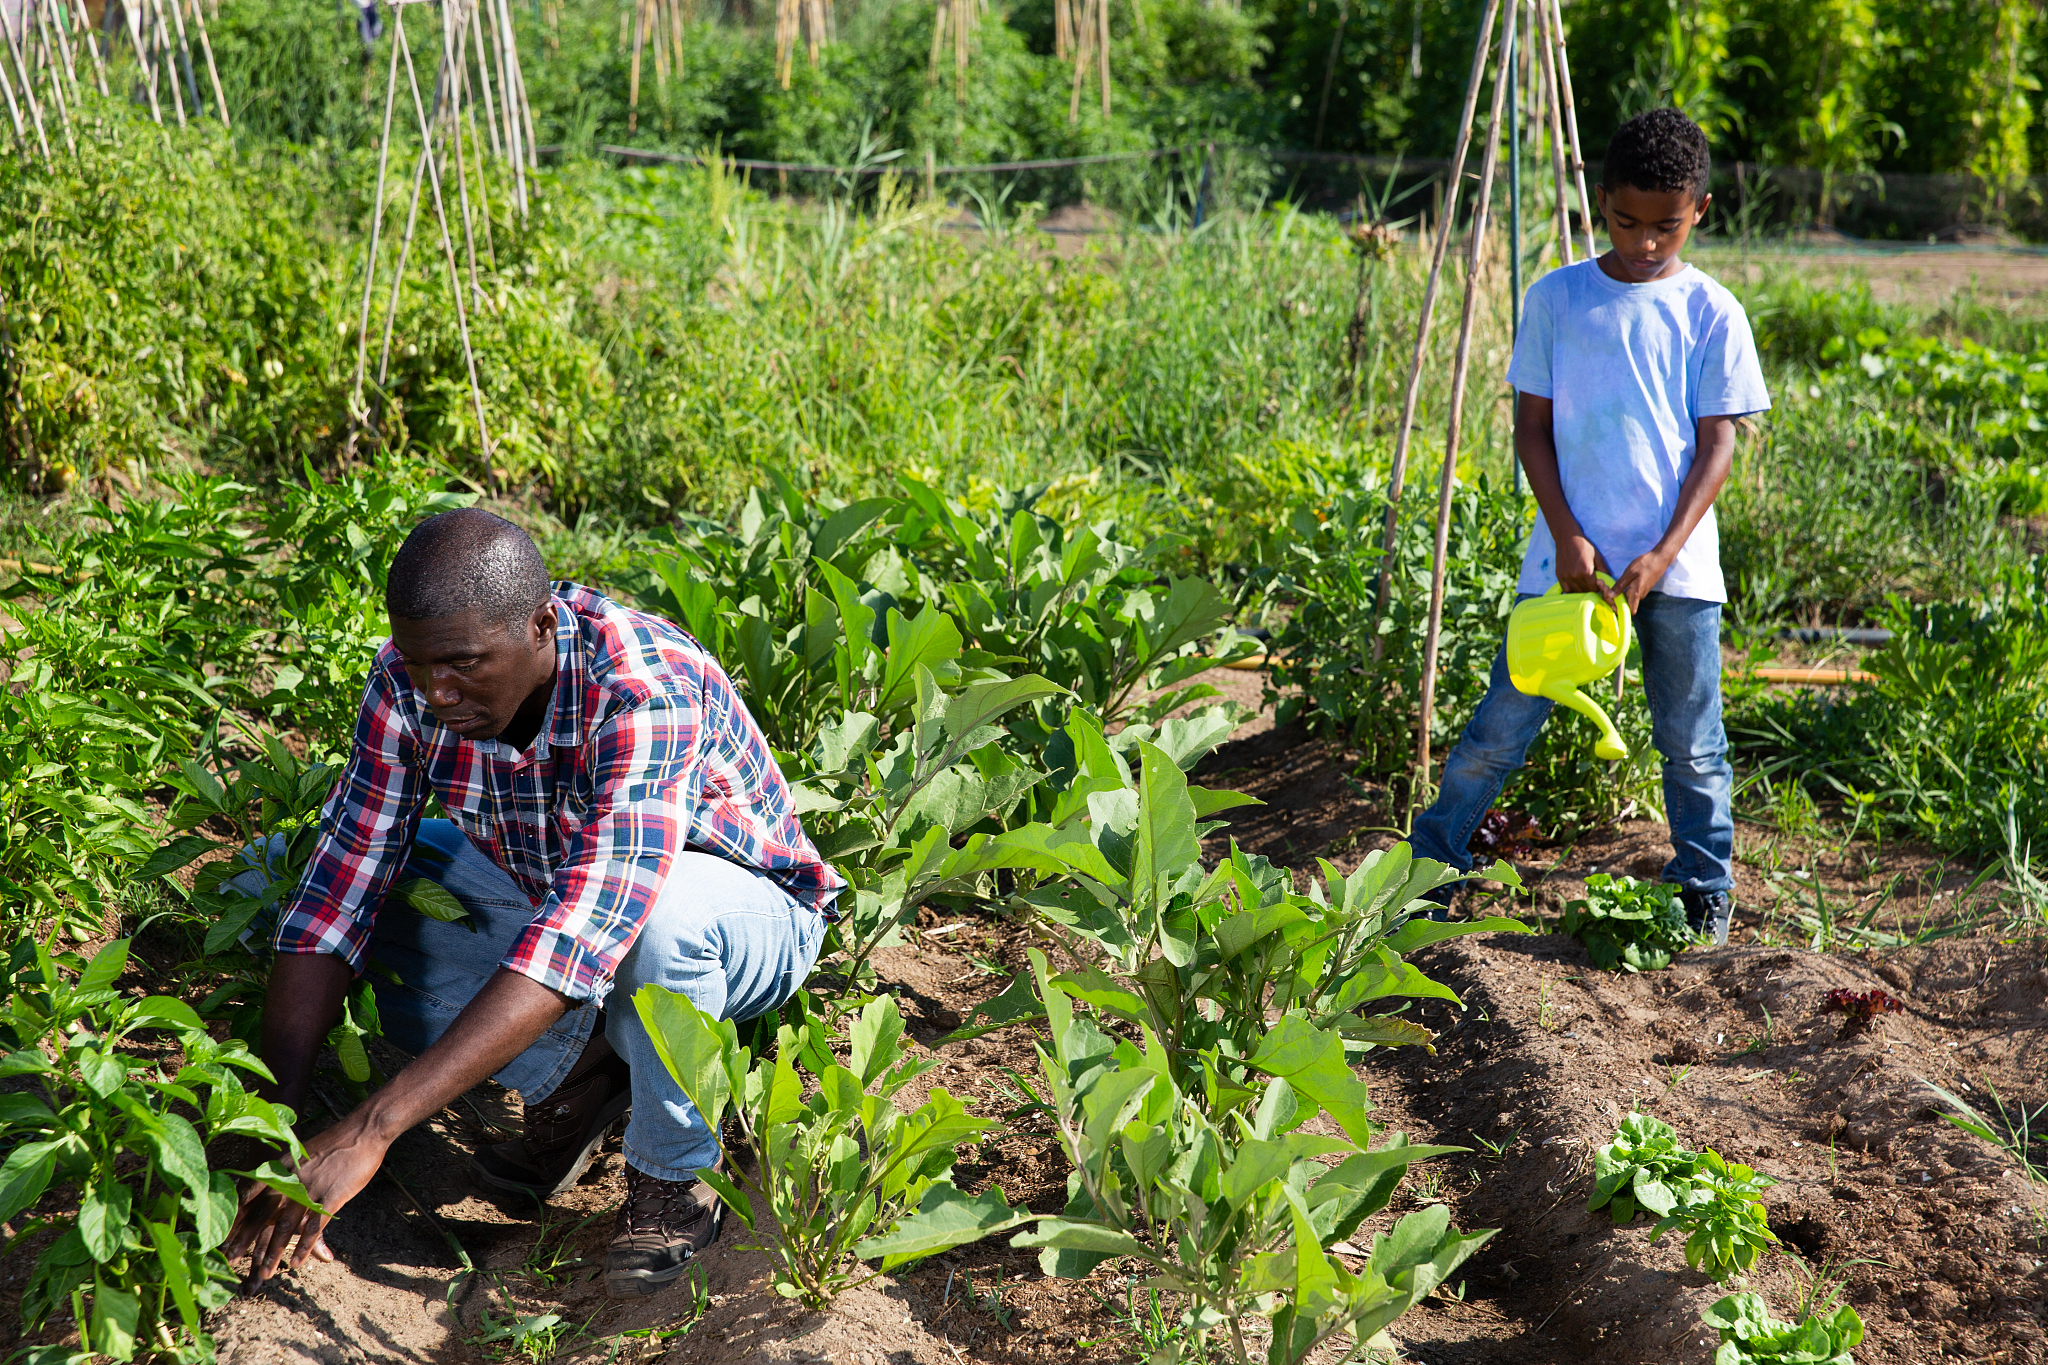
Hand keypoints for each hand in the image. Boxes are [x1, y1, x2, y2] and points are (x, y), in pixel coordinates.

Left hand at [224, 1114, 386, 1291]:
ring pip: (286, 1226)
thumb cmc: (333, 1144)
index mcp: (280, 1169)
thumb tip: (275, 1187)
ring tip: (264, 1275)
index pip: (250, 1196)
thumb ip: (287, 1172)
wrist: (362, 1131)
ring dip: (273, 1252)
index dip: (236, 1217)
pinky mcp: (331, 1196)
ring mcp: (310, 1189)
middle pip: (262, 1214)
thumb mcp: (302, 1154)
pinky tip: (296, 1263)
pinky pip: (314, 1226)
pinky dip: (304, 1246)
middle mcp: (290, 1180)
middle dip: (245, 1240)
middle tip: (230, 1260)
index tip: (222, 1236)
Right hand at [1555, 533, 1611, 596]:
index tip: (1598, 584)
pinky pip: (1566, 590)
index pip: (1594, 589)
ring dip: (1581, 591)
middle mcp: (1575, 576)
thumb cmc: (1584, 545)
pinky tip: (1575, 585)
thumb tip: (1610, 580)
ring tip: (1584, 585)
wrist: (1567, 538)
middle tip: (1592, 584)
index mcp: (1586, 571)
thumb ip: (1604, 569)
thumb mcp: (1597, 556)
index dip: (1597, 588)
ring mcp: (1566, 577)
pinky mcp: (1559, 576)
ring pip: (1575, 592)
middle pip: (1585, 591)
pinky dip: (1571, 590)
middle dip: (1590, 590)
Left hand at [1610, 551, 1670, 613]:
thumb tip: (1610, 596)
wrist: (1660, 558)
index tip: (1607, 597)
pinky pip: (1630, 594)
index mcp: (1636, 593)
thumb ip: (1620, 585)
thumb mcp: (1630, 573)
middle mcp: (1639, 596)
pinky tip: (1616, 583)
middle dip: (1612, 598)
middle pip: (1624, 604)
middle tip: (1603, 586)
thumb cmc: (1645, 564)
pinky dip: (1622, 590)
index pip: (1626, 610)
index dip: (1616, 607)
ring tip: (1606, 584)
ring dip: (1616, 594)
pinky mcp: (1642, 588)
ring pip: (1627, 598)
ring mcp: (1642, 592)